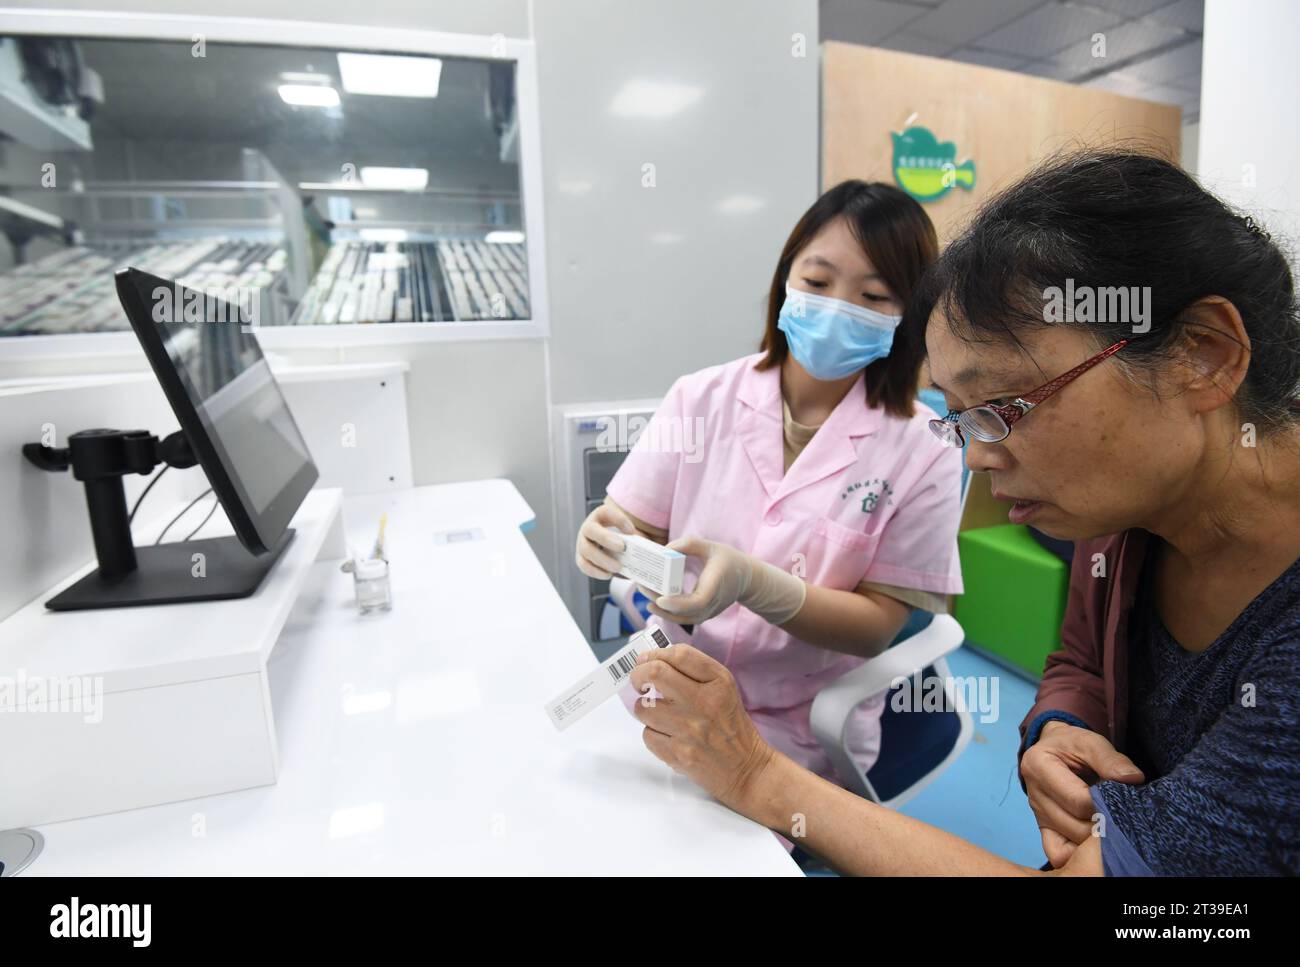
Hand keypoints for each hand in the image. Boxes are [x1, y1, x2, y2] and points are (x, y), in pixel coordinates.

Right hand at [575, 501, 635, 579]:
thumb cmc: (623, 536)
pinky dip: (595, 571)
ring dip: (602, 559)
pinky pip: (584, 565)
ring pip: (586, 550)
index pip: (606, 512)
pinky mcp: (581, 559)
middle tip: (622, 547)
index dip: (618, 519)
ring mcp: (582, 543)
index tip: (631, 531)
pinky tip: (608, 574)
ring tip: (618, 567)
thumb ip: (636, 538)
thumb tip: (643, 550)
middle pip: (591, 530)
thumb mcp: (629, 532)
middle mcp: (588, 528)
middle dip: (606, 539)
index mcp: (601, 515)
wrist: (609, 546)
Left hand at [629, 644, 775, 811]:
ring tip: (659, 714)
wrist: (746, 769)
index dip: (656, 654)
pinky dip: (653, 734)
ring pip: (643, 707)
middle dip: (638, 674)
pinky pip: (648, 735)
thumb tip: (652, 660)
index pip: (679, 654)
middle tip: (639, 682)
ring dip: (644, 709)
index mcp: (719, 682)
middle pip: (655, 673)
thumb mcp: (724, 690)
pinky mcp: (679, 754)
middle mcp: (704, 702)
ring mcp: (690, 729)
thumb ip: (693, 672)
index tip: (647, 660)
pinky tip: (668, 736)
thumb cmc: (730, 726)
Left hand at [650, 536, 805, 624]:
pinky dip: (667, 611)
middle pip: (684, 613)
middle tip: (642, 587)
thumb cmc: (728, 560)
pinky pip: (682, 618)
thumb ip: (688, 544)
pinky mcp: (702, 615)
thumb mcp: (711, 546)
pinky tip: (652, 599)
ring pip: (681, 619)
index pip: (697, 602)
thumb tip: (665, 549)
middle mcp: (712, 604)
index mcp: (715, 586)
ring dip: (660, 608)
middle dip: (660, 603)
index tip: (661, 598)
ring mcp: (707, 613)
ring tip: (643, 591)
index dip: (678, 604)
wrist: (746, 579)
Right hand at [1020, 720, 1144, 867]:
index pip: (1078, 800)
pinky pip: (1057, 853)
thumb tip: (1132, 779)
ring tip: (1111, 824)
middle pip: (1075, 825)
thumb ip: (1111, 759)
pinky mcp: (1043, 829)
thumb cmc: (1073, 745)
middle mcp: (1033, 794)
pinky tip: (1092, 842)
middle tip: (1121, 814)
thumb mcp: (1091, 742)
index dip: (1106, 804)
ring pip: (1070, 842)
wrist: (1055, 749)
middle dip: (1103, 822)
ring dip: (1095, 838)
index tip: (1123, 799)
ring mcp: (1037, 815)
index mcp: (1038, 766)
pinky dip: (1077, 853)